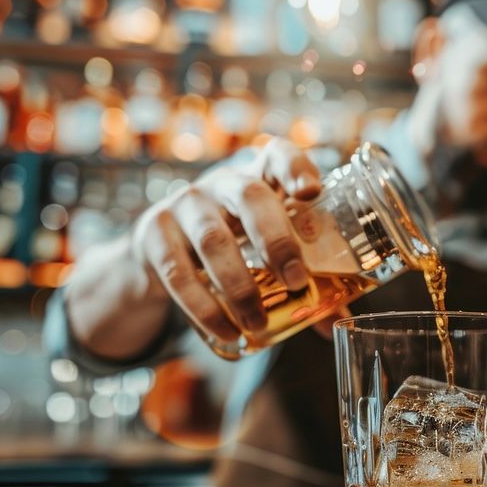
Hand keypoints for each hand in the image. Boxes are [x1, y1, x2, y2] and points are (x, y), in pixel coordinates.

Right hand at [131, 138, 321, 344]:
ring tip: (257, 323)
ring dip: (239, 287)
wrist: (161, 252)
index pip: (277, 155)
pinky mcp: (154, 234)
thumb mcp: (261, 249)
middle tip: (297, 282)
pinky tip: (226, 331)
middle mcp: (221, 183)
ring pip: (213, 240)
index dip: (295, 168)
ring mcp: (184, 204)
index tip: (312, 191)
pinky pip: (178, 273)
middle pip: (250, 195)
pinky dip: (204, 308)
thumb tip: (332, 323)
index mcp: (257, 179)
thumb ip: (299, 280)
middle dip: (277, 240)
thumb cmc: (231, 245)